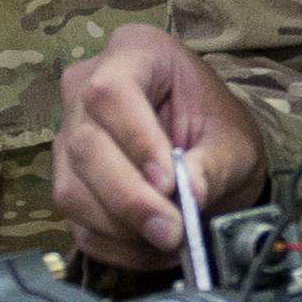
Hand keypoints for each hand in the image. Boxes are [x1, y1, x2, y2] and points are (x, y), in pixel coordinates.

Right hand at [50, 22, 264, 269]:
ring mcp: (68, 137)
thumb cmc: (221, 132)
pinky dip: (117, 246)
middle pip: (86, 145)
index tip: (169, 182)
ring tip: (171, 240)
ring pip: (72, 189)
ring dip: (122, 229)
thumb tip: (187, 196)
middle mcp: (85, 89)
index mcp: (133, 53)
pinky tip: (153, 248)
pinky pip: (76, 223)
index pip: (111, 92)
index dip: (135, 141)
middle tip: (173, 231)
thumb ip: (213, 164)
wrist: (210, 155)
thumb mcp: (234, 142)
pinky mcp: (67, 181)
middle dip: (129, 198)